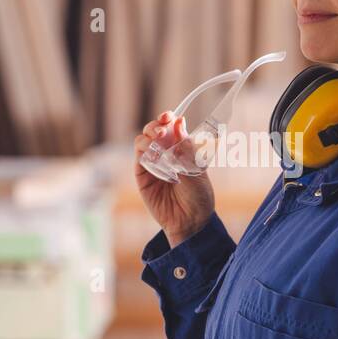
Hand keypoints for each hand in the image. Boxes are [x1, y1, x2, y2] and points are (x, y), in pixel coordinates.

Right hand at [134, 111, 214, 247]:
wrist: (191, 221)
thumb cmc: (199, 196)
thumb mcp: (197, 170)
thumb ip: (186, 149)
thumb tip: (179, 124)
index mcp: (182, 148)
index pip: (172, 127)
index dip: (168, 119)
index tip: (170, 117)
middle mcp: (165, 153)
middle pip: (154, 130)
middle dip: (156, 125)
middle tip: (162, 127)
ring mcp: (153, 163)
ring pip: (143, 140)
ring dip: (148, 136)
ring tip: (158, 139)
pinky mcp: (142, 176)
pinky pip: (139, 158)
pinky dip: (143, 151)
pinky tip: (151, 153)